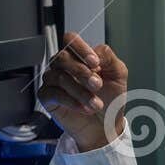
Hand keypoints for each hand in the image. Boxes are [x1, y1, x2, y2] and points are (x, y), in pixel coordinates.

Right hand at [38, 32, 129, 152]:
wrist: (106, 125)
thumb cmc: (110, 99)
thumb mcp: (118, 75)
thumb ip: (109, 58)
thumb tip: (96, 51)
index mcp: (79, 56)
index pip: (70, 39)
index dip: (81, 48)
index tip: (95, 63)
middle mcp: (64, 66)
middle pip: (62, 57)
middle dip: (82, 72)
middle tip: (98, 85)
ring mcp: (53, 80)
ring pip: (59, 77)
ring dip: (81, 91)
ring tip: (97, 104)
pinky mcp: (47, 96)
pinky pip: (53, 94)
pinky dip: (72, 101)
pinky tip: (85, 109)